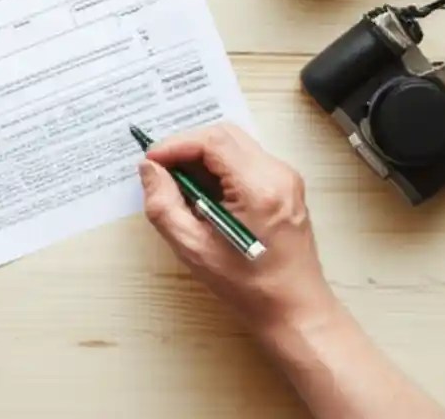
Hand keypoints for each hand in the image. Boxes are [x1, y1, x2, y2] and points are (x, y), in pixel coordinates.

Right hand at [138, 123, 337, 337]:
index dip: (175, 144)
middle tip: (162, 170)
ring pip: (235, 145)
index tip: (151, 160)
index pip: (212, 141)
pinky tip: (205, 194)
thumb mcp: (193, 248)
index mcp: (259, 189)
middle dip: (187, 146)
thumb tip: (150, 169)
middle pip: (224, 135)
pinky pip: (246, 161)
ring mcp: (286, 179)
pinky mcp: (286, 187)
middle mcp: (278, 175)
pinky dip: (219, 168)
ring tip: (181, 185)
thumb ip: (163, 204)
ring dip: (203, 157)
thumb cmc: (248, 286)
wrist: (294, 308)